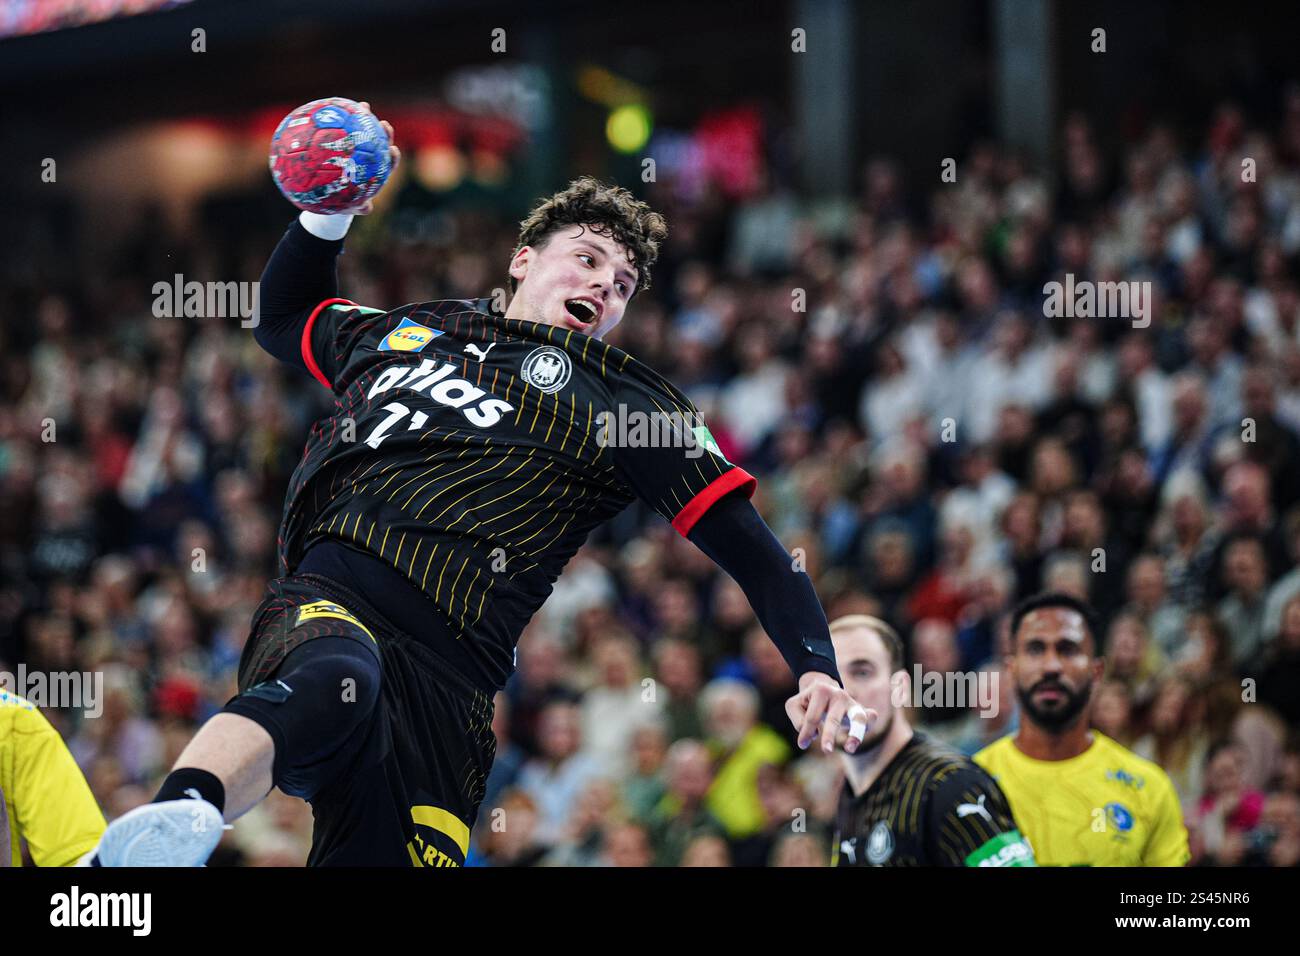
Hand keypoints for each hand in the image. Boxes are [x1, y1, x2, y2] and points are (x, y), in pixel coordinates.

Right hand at [343, 101, 400, 215]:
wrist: (334, 197)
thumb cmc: (346, 203)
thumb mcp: (353, 207)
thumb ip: (360, 208)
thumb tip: (367, 208)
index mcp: (376, 173)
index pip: (389, 164)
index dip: (393, 156)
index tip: (393, 150)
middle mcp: (370, 160)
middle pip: (380, 144)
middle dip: (384, 133)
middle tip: (383, 124)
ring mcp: (358, 150)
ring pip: (364, 132)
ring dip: (364, 118)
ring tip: (362, 106)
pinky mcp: (346, 143)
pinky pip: (343, 130)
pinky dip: (341, 120)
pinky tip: (333, 108)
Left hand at [785, 672, 876, 754]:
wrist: (821, 687)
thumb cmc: (807, 701)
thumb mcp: (794, 706)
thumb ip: (798, 720)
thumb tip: (812, 736)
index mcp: (820, 690)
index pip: (812, 718)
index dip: (806, 733)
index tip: (802, 744)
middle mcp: (838, 694)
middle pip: (833, 718)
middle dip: (829, 735)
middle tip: (826, 751)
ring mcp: (850, 702)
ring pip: (857, 718)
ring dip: (855, 733)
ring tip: (850, 748)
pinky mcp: (859, 711)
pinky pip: (868, 718)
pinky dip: (871, 721)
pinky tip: (872, 721)